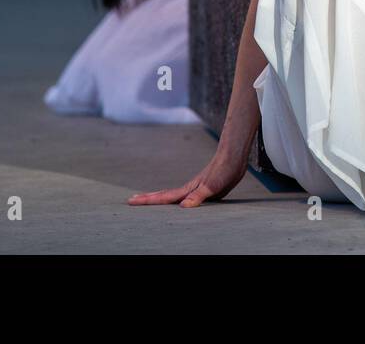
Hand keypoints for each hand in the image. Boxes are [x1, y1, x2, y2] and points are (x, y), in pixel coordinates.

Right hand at [128, 151, 246, 207]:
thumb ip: (198, 196)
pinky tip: (180, 203)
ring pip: (173, 196)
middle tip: (131, 200)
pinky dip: (177, 201)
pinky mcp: (204, 189)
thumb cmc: (224, 171)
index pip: (163, 197)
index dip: (147, 200)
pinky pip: (186, 198)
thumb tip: (182, 207)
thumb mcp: (212, 186)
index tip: (131, 201)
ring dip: (160, 199)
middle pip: (164, 195)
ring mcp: (195, 188)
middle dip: (148, 199)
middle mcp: (189, 189)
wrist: (233, 158)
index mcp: (187, 190)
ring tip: (149, 200)